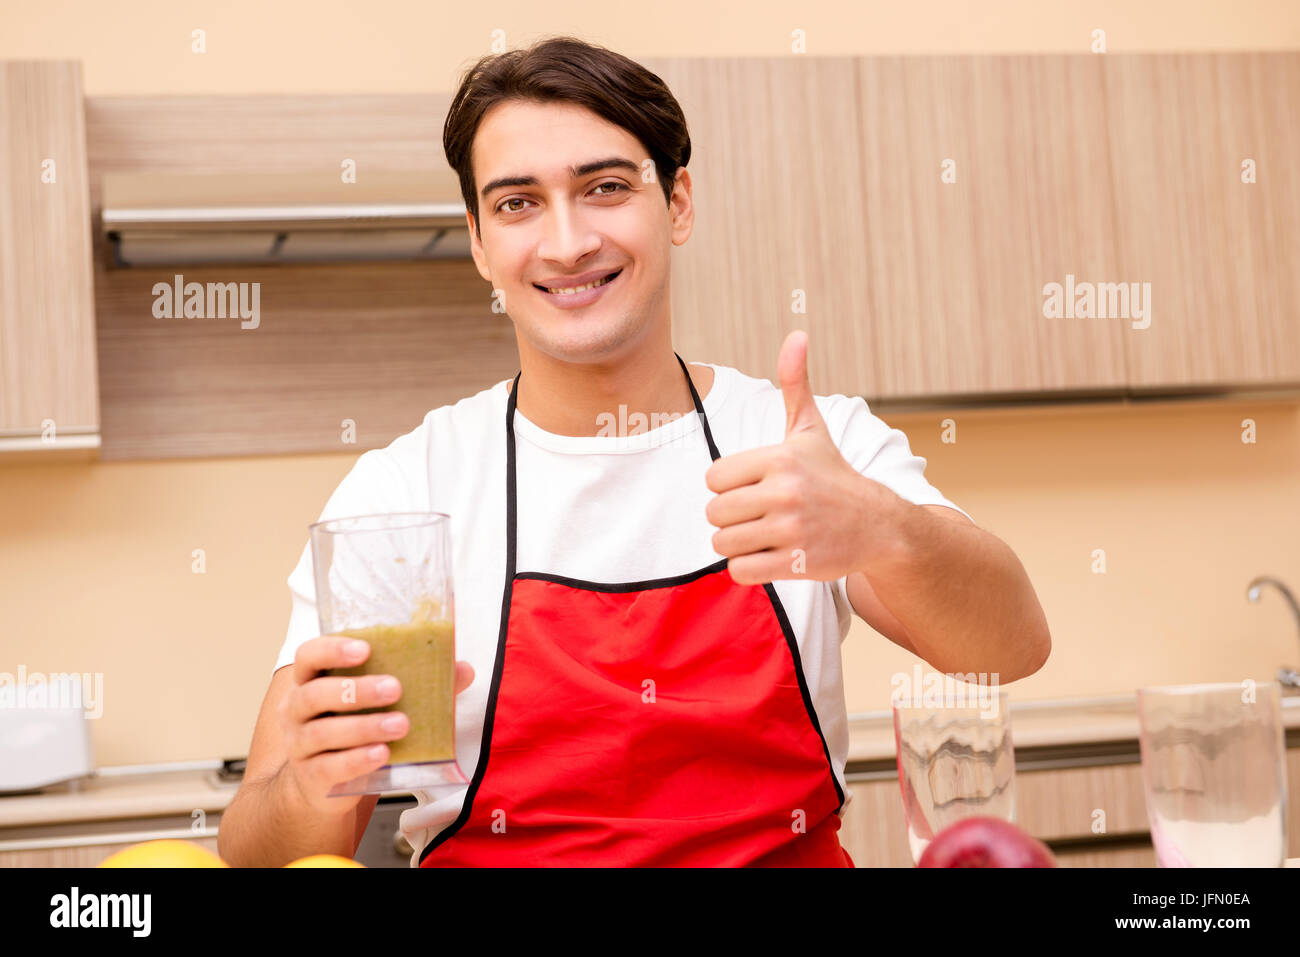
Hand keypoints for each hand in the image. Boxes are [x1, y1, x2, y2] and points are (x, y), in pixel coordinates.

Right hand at [280, 635, 474, 813]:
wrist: (323, 782)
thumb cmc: (354, 728)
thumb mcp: (378, 703)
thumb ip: (418, 684)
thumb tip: (462, 669)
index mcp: (312, 680)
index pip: (309, 655)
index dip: (332, 649)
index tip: (365, 649)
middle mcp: (296, 710)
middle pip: (315, 694)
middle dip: (357, 690)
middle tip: (395, 688)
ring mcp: (299, 745)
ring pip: (323, 732)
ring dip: (364, 726)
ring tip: (400, 724)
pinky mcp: (311, 776)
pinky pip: (330, 767)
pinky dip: (357, 759)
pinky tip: (382, 754)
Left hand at [704, 330, 900, 585]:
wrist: (880, 526)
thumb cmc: (834, 476)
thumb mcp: (811, 430)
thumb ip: (795, 384)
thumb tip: (797, 335)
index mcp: (779, 458)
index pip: (714, 478)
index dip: (728, 487)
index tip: (752, 488)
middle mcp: (784, 492)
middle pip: (715, 513)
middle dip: (731, 518)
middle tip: (757, 516)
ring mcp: (790, 530)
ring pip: (724, 543)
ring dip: (738, 545)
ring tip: (764, 536)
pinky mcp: (796, 563)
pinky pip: (741, 572)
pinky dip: (748, 569)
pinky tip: (770, 556)